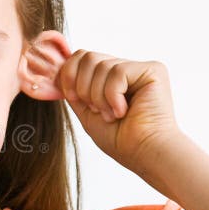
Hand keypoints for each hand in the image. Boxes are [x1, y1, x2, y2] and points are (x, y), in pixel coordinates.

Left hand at [24, 34, 181, 172]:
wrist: (142, 153)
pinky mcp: (152, 70)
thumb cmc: (119, 139)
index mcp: (109, 77)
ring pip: (100, 65)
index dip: (69, 75)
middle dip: (83, 87)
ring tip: (112, 115)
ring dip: (98, 97)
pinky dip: (113, 96)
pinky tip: (124, 111)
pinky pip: (117, 72)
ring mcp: (139, 68)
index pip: (80, 57)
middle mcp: (125, 68)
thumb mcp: (86, 111)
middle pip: (87, 56)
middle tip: (96, 110)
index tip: (73, 98)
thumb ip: (74, 89)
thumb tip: (56, 70)